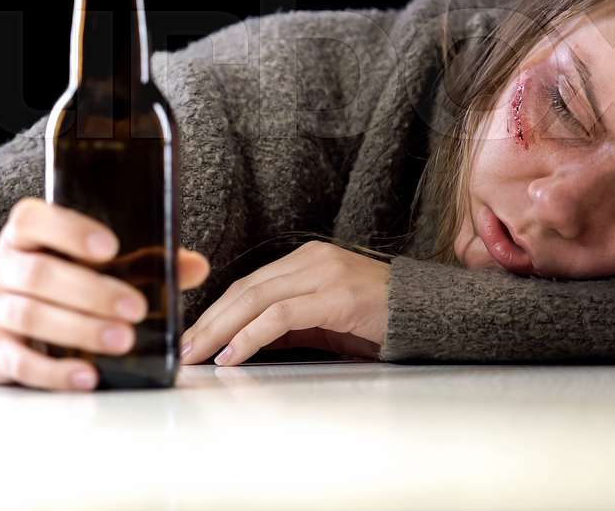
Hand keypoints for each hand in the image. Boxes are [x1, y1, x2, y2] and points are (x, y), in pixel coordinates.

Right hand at [0, 197, 209, 390]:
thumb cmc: (55, 283)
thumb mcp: (88, 264)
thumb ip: (140, 262)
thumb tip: (193, 266)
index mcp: (24, 235)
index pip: (34, 220)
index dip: (69, 230)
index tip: (110, 246)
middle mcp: (1, 267)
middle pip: (38, 274)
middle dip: (91, 292)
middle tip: (136, 309)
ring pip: (30, 315)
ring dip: (79, 330)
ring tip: (122, 341)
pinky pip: (20, 362)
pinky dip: (55, 372)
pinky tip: (88, 376)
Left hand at [180, 241, 386, 366]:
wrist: (430, 315)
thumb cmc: (379, 320)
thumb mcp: (324, 320)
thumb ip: (287, 324)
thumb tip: (242, 341)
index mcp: (306, 260)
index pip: (247, 284)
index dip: (214, 311)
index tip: (192, 336)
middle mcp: (311, 260)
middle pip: (244, 289)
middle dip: (208, 321)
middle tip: (184, 349)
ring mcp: (324, 274)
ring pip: (256, 299)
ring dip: (221, 330)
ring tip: (199, 354)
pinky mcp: (337, 296)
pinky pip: (281, 316)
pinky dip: (250, 336)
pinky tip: (233, 354)